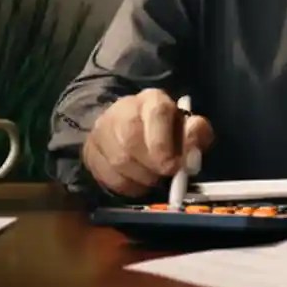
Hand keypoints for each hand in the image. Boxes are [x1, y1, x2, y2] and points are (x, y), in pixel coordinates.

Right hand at [82, 88, 214, 196]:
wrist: (133, 127)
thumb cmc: (167, 131)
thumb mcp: (189, 127)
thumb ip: (196, 135)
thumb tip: (191, 156)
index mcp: (152, 99)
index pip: (157, 114)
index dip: (164, 143)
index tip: (174, 166)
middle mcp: (123, 109)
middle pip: (131, 138)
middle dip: (152, 164)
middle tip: (164, 175)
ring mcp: (102, 129)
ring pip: (118, 160)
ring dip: (141, 177)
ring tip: (153, 178)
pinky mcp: (90, 150)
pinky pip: (105, 175)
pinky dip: (126, 186)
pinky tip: (138, 183)